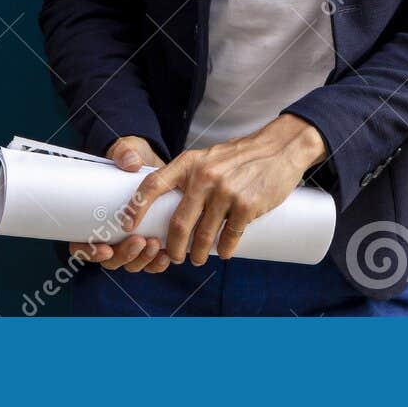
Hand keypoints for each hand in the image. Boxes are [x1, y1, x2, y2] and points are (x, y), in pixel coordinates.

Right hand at [67, 136, 171, 273]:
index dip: (89, 253)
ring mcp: (128, 241)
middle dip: (124, 256)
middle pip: (109, 259)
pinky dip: (156, 263)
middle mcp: (109, 235)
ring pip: (130, 263)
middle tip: (139, 241)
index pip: (80, 246)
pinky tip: (165, 256)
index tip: (105, 249)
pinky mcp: (147, 242)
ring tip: (155, 244)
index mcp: (91, 218)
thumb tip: (130, 162)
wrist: (156, 163)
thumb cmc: (133, 158)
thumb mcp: (128, 150)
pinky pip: (149, 263)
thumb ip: (126, 151)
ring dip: (141, 260)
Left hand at [122, 114, 325, 265]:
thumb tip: (171, 206)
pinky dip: (224, 250)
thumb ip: (191, 177)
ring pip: (203, 235)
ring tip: (196, 258)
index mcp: (190, 163)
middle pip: (179, 222)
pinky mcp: (246, 205)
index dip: (136, 207)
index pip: (153, 184)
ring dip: (197, 253)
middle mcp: (204, 176)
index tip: (127, 226)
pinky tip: (223, 253)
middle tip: (173, 257)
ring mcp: (226, 191)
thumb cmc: (240, 157)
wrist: (280, 148)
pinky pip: (229, 236)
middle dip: (173, 247)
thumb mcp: (209, 157)